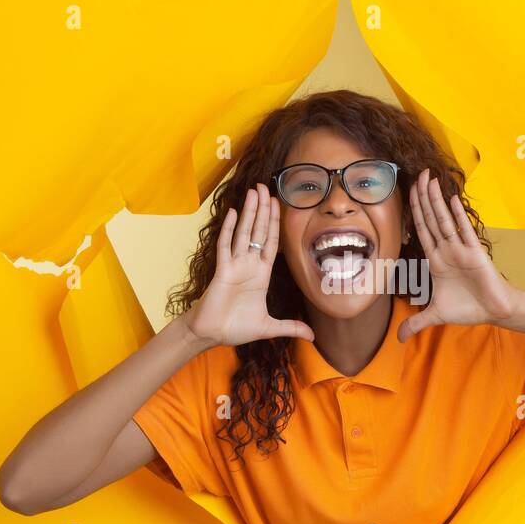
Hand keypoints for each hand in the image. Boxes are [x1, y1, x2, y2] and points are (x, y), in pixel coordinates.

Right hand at [183, 183, 314, 346]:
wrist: (212, 334)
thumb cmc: (236, 328)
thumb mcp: (270, 328)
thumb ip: (290, 327)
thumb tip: (312, 337)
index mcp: (261, 274)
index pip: (271, 242)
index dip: (275, 223)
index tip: (279, 203)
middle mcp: (248, 265)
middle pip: (258, 231)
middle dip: (263, 210)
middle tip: (266, 187)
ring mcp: (234, 265)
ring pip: (243, 233)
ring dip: (250, 212)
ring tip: (254, 191)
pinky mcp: (221, 271)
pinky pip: (225, 246)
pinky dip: (229, 229)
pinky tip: (234, 213)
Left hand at [398, 170, 520, 341]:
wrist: (494, 311)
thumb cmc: (468, 308)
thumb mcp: (435, 315)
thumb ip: (416, 322)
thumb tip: (398, 338)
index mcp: (436, 260)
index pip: (421, 230)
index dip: (414, 212)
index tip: (408, 193)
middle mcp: (446, 250)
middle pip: (430, 219)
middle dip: (422, 198)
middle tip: (417, 175)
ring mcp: (460, 249)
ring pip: (444, 220)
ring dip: (435, 199)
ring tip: (429, 178)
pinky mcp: (475, 252)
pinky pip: (464, 231)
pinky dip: (457, 215)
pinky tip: (451, 198)